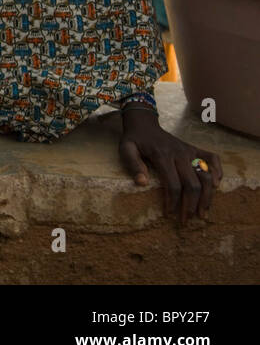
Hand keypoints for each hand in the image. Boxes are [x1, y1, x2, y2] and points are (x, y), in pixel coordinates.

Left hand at [118, 108, 222, 222]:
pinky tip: (216, 186)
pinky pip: (213, 159)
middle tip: (186, 220)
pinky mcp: (195, 149)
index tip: (169, 214)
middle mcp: (180, 153)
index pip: (173, 183)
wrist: (144, 124)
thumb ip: (132, 164)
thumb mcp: (126, 149)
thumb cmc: (134, 140)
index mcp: (162, 155)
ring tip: (203, 212)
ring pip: (206, 176)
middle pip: (192, 184)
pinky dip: (218, 171)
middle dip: (191, 205)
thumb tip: (141, 183)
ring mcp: (189, 151)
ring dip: (207, 196)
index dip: (173, 201)